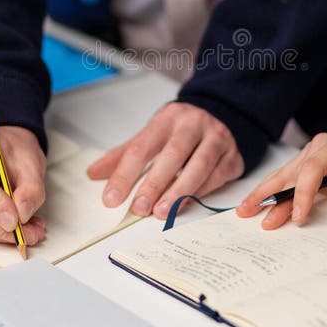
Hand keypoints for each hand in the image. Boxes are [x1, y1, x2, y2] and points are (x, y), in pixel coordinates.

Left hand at [87, 102, 243, 218]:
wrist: (225, 114)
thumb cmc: (182, 129)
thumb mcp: (152, 134)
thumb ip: (123, 154)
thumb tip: (93, 174)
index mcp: (167, 119)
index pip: (141, 147)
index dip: (124, 174)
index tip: (111, 198)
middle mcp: (193, 125)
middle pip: (173, 154)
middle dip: (154, 183)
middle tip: (139, 208)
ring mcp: (216, 139)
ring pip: (199, 165)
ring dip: (179, 191)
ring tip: (161, 212)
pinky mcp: (233, 156)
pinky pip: (216, 176)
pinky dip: (201, 192)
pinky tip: (186, 204)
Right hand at [237, 132, 326, 228]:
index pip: (315, 168)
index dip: (303, 192)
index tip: (299, 218)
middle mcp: (323, 145)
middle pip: (293, 171)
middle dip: (271, 193)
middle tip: (251, 212)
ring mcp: (314, 152)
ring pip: (285, 174)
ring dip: (266, 193)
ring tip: (246, 210)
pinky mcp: (311, 162)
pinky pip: (289, 177)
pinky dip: (274, 191)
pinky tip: (259, 202)